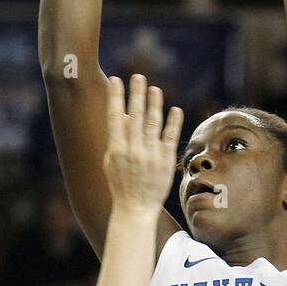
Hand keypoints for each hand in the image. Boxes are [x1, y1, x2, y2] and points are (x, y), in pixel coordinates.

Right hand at [104, 75, 181, 212]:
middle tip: (138, 76)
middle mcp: (132, 150)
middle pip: (134, 116)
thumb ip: (117, 138)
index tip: (116, 80)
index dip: (115, 97)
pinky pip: (169, 138)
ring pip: (152, 124)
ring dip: (154, 104)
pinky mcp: (164, 161)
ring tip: (155, 89)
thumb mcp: (111, 162)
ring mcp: (149, 155)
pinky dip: (173, 124)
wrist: (134, 209)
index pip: (114, 116)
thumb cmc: (121, 184)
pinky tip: (175, 110)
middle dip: (136, 94)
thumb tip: (125, 114)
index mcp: (116, 148)